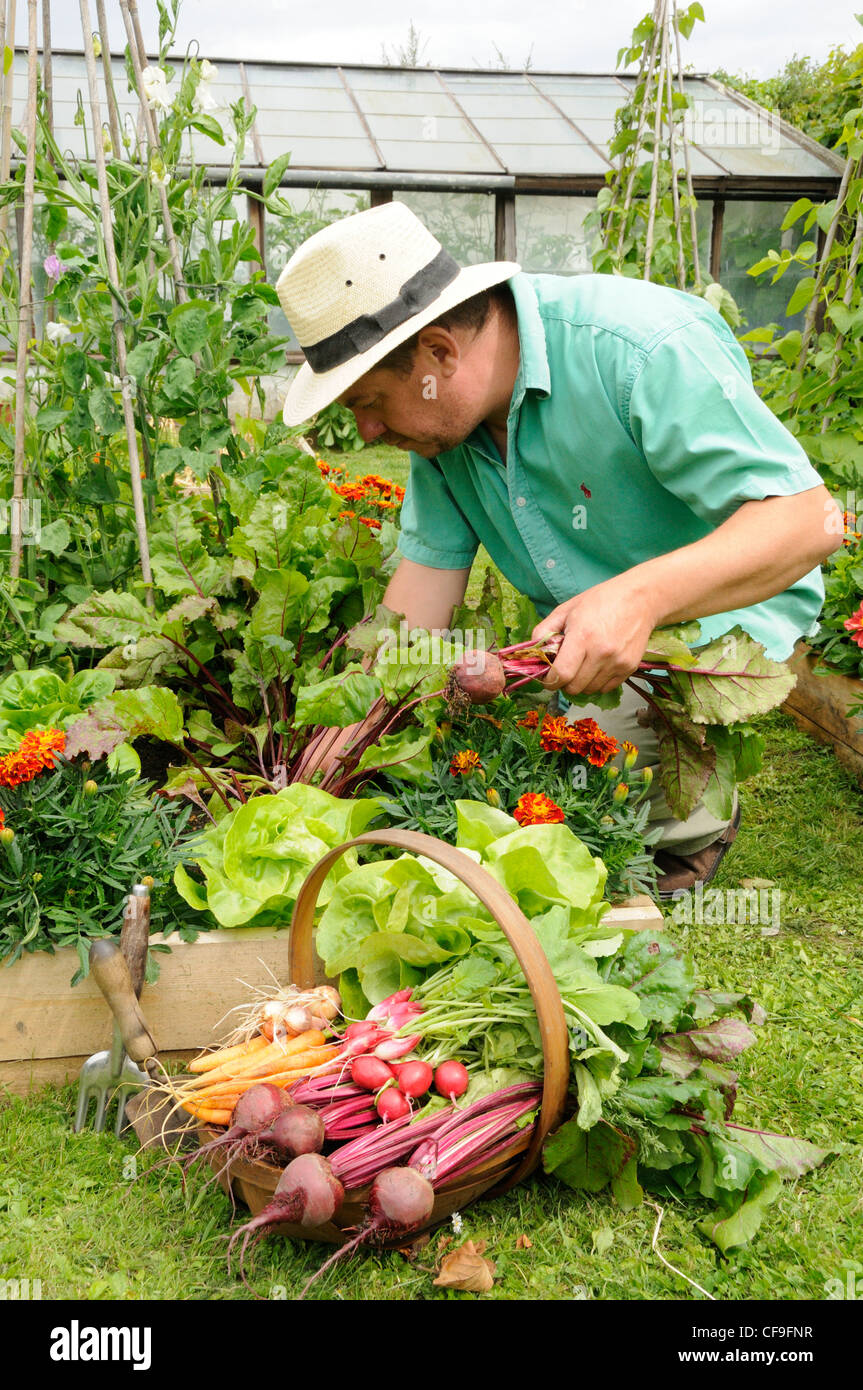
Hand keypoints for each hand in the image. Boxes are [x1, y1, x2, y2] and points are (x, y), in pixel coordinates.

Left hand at [532, 578, 657, 696]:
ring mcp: (617, 662)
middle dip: (564, 682)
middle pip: (573, 687)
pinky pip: (605, 688)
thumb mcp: (566, 609)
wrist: (640, 599)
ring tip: (583, 663)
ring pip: (589, 690)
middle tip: (564, 668)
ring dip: (581, 682)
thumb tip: (531, 651)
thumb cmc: (601, 601)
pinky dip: (597, 682)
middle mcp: (601, 653)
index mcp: (582, 636)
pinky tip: (597, 664)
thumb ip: (544, 631)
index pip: (561, 675)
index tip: (547, 677)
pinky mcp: (629, 668)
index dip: (549, 681)